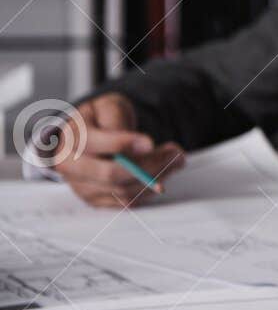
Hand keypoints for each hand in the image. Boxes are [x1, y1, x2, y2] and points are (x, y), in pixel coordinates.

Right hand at [47, 94, 185, 208]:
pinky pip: (127, 201)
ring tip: (176, 158)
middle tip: (174, 153)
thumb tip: (142, 147)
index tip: (149, 142)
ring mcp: (82, 186)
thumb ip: (119, 122)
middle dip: (148, 165)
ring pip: (122, 190)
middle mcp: (70, 167)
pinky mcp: (97, 200)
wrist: (89, 133)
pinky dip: (150, 188)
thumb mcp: (108, 107)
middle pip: (110, 174)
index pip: (92, 144)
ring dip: (156, 176)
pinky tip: (164, 171)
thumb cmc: (100, 118)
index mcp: (69, 139)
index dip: (122, 144)